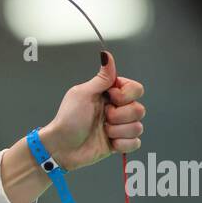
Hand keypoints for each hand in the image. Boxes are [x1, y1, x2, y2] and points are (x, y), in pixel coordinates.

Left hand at [41, 51, 144, 171]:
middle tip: (102, 117)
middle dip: (119, 116)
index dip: (126, 95)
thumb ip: (101, 77)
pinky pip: (135, 143)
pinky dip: (122, 144)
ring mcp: (119, 127)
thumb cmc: (68, 120)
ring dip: (117, 130)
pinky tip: (109, 142)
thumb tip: (106, 55)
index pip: (136, 89)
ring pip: (138, 127)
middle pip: (139, 109)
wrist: (62, 147)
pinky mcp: (119, 143)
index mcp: (111, 95)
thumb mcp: (83, 94)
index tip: (109, 98)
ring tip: (102, 131)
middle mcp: (117, 110)